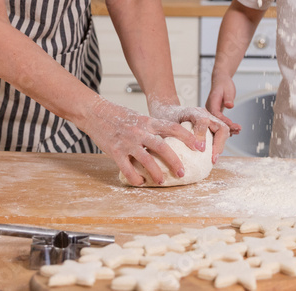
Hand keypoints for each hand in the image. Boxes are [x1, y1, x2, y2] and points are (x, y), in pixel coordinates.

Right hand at [80, 96, 198, 185]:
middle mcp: (140, 132)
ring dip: (156, 173)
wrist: (95, 112)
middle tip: (182, 172)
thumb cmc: (119, 116)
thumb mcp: (139, 118)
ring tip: (162, 181)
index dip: (188, 137)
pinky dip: (136, 178)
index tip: (199, 146)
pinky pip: (128, 169)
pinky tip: (140, 182)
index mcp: (148, 122)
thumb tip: (169, 141)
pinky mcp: (115, 152)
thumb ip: (152, 129)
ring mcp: (127, 142)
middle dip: (175, 161)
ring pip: (147, 160)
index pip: (173, 127)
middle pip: (163, 147)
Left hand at [148, 101, 231, 163]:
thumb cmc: (165, 119)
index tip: (200, 148)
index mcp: (192, 112)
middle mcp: (204, 113)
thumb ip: (176, 134)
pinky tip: (212, 156)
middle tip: (213, 158)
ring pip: (223, 131)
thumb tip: (183, 151)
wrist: (167, 111)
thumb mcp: (167, 126)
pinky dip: (217, 145)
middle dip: (219, 144)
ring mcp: (209, 119)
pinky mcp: (210, 125)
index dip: (202, 135)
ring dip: (220, 146)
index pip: (202, 120)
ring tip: (213, 159)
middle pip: (221, 127)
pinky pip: (219, 135)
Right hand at [205, 73, 241, 137]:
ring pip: (218, 122)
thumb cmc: (224, 84)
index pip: (215, 113)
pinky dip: (226, 125)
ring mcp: (212, 110)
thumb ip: (228, 98)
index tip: (231, 124)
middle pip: (216, 120)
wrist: (221, 80)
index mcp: (212, 101)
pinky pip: (220, 120)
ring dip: (228, 127)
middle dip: (226, 126)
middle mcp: (210, 107)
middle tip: (237, 129)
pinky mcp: (216, 112)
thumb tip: (230, 105)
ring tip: (238, 130)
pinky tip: (233, 130)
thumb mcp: (228, 89)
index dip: (223, 120)